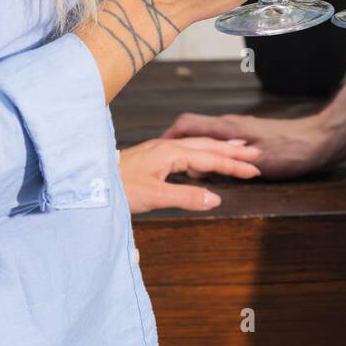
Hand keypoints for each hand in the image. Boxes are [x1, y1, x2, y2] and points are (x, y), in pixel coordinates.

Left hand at [118, 136, 261, 213]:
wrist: (90, 182)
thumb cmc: (118, 188)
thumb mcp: (154, 196)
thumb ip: (186, 197)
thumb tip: (216, 199)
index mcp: (171, 153)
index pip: (210, 159)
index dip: (233, 165)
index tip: (253, 170)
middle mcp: (168, 147)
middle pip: (208, 146)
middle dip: (233, 150)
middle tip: (256, 153)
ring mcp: (160, 150)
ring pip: (197, 146)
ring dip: (220, 148)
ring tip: (239, 147)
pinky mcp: (154, 156)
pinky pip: (187, 150)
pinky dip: (203, 151)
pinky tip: (203, 156)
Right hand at [161, 112, 334, 179]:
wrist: (320, 141)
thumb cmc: (292, 151)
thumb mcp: (257, 162)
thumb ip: (224, 164)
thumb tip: (194, 167)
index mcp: (227, 128)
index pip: (186, 124)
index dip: (166, 137)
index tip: (153, 153)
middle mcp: (230, 124)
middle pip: (192, 129)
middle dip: (175, 144)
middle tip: (162, 165)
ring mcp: (239, 128)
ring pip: (206, 136)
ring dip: (192, 150)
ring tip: (181, 169)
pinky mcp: (248, 136)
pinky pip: (219, 142)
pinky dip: (208, 152)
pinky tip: (210, 168)